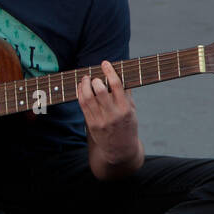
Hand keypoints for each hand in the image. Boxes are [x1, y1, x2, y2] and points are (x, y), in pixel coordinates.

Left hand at [79, 60, 141, 175]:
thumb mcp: (132, 112)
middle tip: (95, 77)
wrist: (120, 150)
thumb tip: (119, 76)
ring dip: (85, 84)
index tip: (105, 63)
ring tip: (86, 79)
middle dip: (95, 79)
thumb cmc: (127, 127)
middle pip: (100, 90)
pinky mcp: (91, 124)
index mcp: (125, 109)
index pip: (117, 86)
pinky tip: (81, 88)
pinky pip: (83, 105)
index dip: (110, 72)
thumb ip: (126, 95)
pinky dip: (80, 93)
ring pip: (88, 97)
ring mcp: (101, 120)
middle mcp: (113, 114)